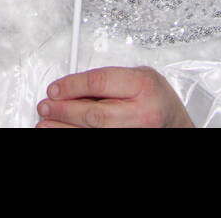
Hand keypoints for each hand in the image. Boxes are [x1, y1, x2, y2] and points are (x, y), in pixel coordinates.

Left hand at [36, 66, 193, 127]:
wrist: (174, 123)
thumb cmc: (156, 98)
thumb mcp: (137, 75)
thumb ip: (107, 78)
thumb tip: (70, 87)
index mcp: (144, 86)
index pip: (99, 83)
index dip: (71, 86)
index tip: (54, 89)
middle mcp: (141, 113)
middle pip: (94, 114)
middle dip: (63, 111)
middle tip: (46, 106)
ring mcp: (135, 133)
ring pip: (93, 133)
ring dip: (64, 129)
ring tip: (46, 123)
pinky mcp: (127, 144)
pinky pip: (97, 142)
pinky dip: (76, 136)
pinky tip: (62, 131)